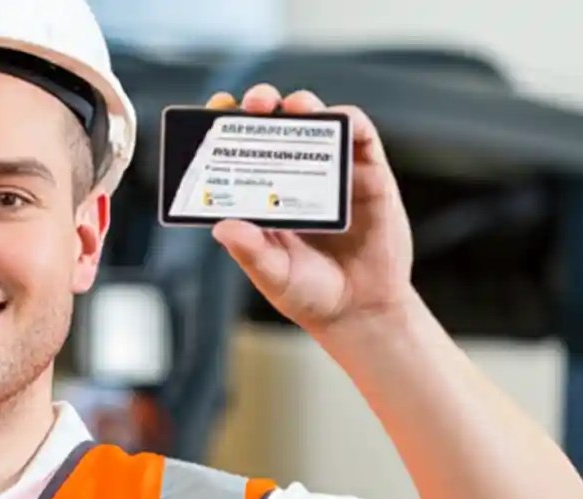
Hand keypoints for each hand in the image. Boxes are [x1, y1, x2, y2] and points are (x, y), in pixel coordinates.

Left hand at [206, 85, 416, 337]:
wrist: (361, 311)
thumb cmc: (309, 293)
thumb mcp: (272, 276)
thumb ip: (250, 252)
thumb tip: (222, 228)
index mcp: (261, 194)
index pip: (238, 148)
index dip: (226, 125)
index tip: (213, 111)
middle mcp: (293, 176)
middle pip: (275, 125)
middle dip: (262, 104)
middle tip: (254, 104)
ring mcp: (331, 172)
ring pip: (315, 121)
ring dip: (303, 105)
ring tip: (293, 107)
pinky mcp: (368, 174)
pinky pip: (361, 136)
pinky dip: (349, 120)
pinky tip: (338, 119)